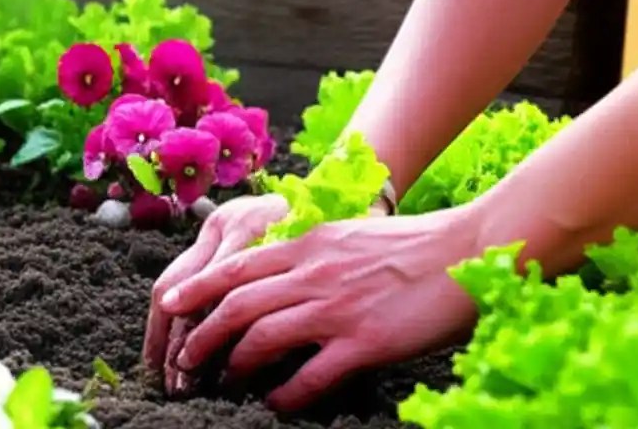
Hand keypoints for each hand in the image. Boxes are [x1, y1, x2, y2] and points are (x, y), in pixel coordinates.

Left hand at [157, 205, 484, 410]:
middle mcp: (313, 274)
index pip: (236, 266)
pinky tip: (274, 404)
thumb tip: (279, 268)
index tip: (170, 303)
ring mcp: (335, 309)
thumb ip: (310, 249)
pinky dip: (284, 394)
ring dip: (233, 364)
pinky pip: (309, 376)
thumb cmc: (411, 243)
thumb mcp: (347, 232)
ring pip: (262, 339)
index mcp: (307, 243)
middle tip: (184, 358)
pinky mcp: (363, 343)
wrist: (467, 249)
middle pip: (237, 305)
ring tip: (221, 381)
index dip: (197, 287)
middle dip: (202, 334)